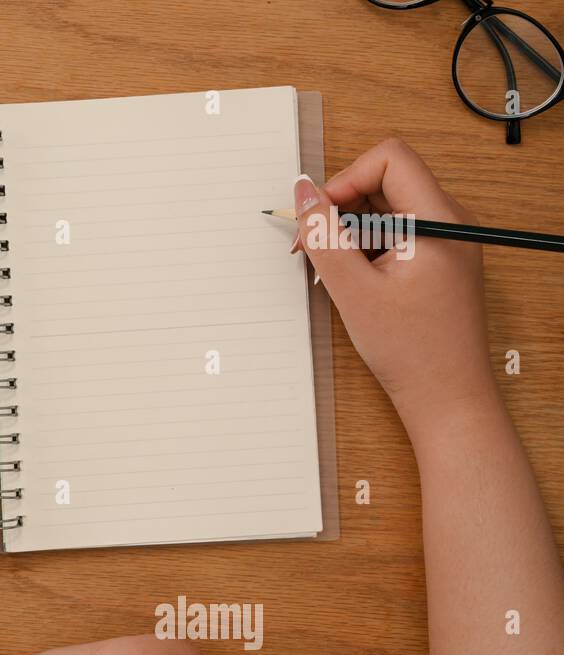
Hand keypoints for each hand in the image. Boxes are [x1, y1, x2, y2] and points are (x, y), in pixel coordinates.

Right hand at [293, 138, 498, 433]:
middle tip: (315, 251)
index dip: (346, 180)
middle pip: (384, 181)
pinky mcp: (434, 260)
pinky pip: (391, 234)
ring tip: (337, 276)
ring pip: (384, 209)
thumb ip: (324, 236)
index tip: (321, 217)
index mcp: (439, 222)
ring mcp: (444, 242)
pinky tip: (354, 284)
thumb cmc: (414, 353)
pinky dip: (363, 250)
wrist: (447, 398)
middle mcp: (448, 223)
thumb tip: (302, 193)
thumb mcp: (354, 291)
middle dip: (341, 209)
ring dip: (349, 233)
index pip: (390, 159)